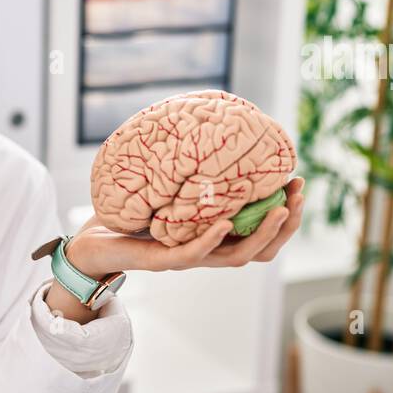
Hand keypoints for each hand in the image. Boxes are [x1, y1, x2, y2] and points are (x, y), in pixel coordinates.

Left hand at [65, 177, 305, 277]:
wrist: (93, 239)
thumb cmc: (133, 214)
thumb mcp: (172, 188)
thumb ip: (196, 171)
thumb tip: (220, 131)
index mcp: (214, 237)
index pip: (262, 233)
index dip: (286, 214)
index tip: (297, 183)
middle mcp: (207, 251)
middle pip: (261, 249)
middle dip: (286, 225)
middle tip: (299, 195)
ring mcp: (187, 258)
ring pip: (236, 256)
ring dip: (262, 234)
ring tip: (281, 210)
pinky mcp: (162, 261)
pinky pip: (193, 254)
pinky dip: (212, 240)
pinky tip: (226, 222)